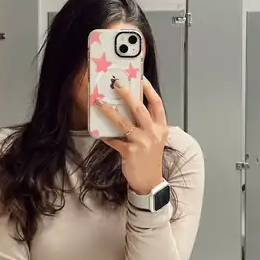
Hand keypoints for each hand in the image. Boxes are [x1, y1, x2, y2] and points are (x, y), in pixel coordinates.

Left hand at [96, 77, 167, 194]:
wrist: (150, 181)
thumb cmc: (150, 158)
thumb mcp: (154, 138)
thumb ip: (146, 124)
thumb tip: (128, 108)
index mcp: (161, 127)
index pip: (157, 104)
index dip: (149, 89)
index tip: (141, 78)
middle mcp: (153, 133)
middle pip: (139, 109)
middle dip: (127, 94)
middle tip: (117, 84)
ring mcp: (142, 142)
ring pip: (123, 123)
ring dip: (110, 111)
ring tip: (99, 103)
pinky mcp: (130, 152)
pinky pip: (114, 140)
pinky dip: (105, 136)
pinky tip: (98, 132)